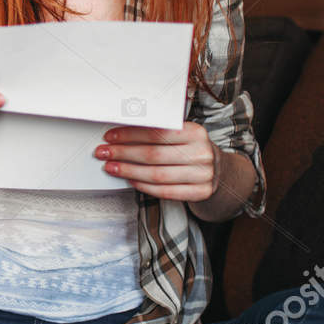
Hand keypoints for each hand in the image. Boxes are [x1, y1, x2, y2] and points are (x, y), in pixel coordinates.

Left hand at [95, 121, 219, 201]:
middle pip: (153, 154)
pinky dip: (144, 186)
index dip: (130, 135)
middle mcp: (201, 153)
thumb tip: (122, 131)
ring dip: (129, 171)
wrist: (220, 170)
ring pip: (157, 175)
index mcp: (196, 132)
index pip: (157, 132)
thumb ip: (159, 131)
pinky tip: (130, 179)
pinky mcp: (200, 192)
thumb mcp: (182, 135)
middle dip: (123, 153)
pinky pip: (165, 191)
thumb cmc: (192, 149)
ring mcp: (202, 175)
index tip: (110, 137)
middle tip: (103, 152)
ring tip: (111, 167)